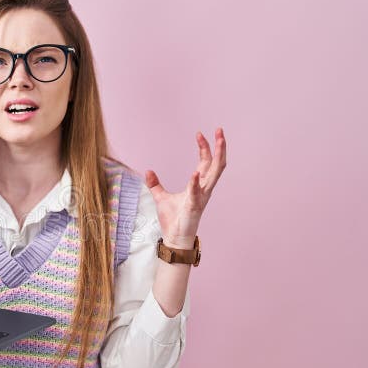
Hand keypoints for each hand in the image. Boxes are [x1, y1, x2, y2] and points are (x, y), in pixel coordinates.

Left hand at [145, 127, 226, 247]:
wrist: (174, 237)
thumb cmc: (173, 219)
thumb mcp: (161, 197)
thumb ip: (155, 184)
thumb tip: (148, 171)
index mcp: (199, 185)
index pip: (206, 162)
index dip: (204, 147)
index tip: (199, 133)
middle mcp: (204, 189)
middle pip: (217, 164)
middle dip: (220, 147)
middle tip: (220, 129)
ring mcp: (201, 197)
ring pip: (215, 174)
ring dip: (217, 157)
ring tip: (218, 142)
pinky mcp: (194, 207)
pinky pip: (197, 193)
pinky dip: (196, 183)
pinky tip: (194, 173)